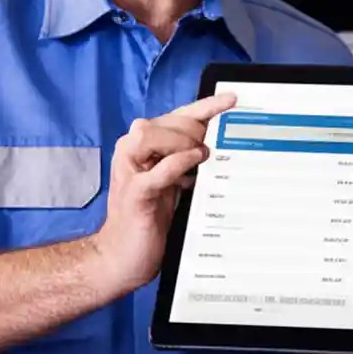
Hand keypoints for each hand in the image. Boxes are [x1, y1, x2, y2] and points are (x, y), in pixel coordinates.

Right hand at [93, 93, 237, 293]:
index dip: (204, 106)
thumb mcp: (172, 181)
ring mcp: (129, 171)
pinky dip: (178, 162)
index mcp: (141, 146)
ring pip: (152, 135)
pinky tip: (195, 160)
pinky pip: (157, 170)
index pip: (175, 116)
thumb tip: (213, 141)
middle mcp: (131, 152)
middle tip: (208, 149)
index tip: (231, 99)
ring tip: (201, 155)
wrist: (121, 254)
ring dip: (182, 141)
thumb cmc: (149, 215)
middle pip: (166, 121)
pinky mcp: (134, 194)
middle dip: (194, 128)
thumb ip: (185, 158)